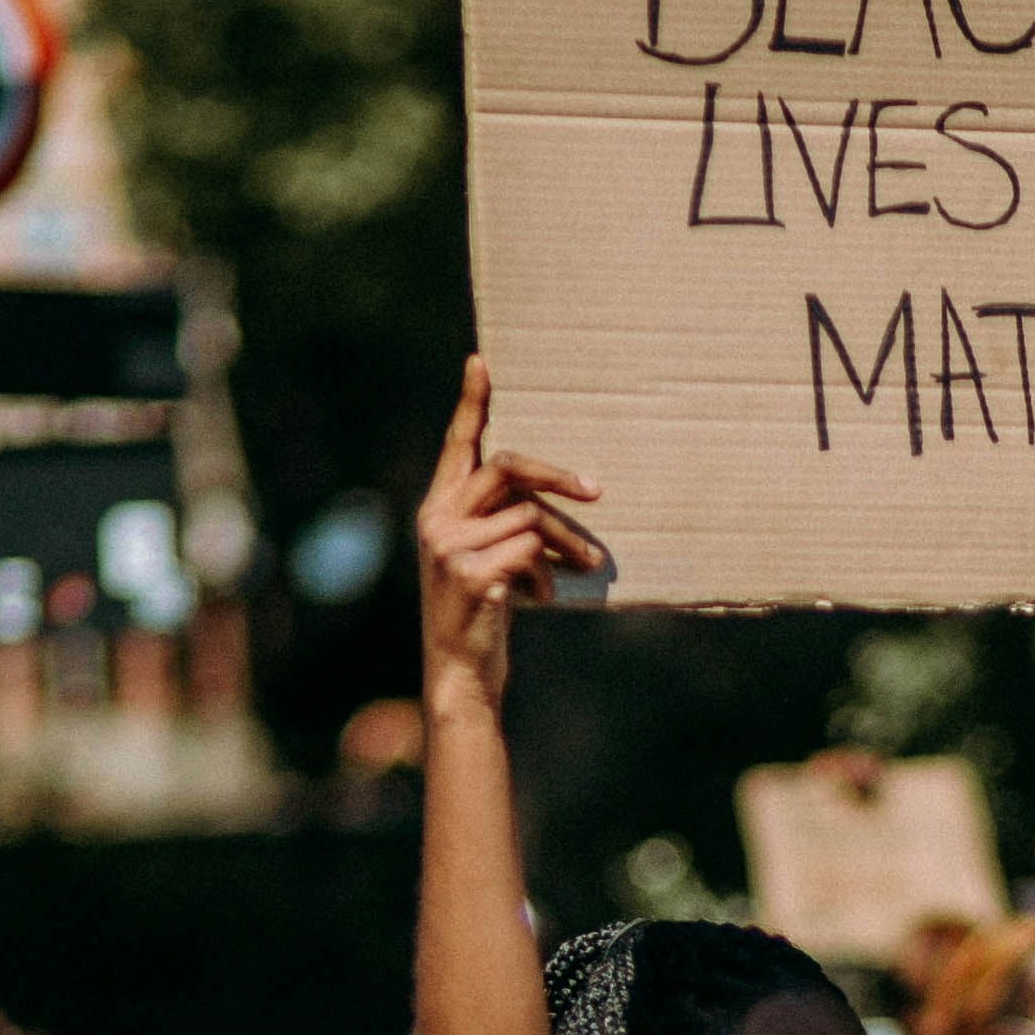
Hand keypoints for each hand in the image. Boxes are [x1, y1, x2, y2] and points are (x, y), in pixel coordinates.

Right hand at [417, 356, 606, 701]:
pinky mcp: (472, 577)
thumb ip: (504, 522)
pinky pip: (531, 553)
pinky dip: (547, 577)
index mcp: (438, 508)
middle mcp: (436, 521)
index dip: (471, 403)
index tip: (482, 361)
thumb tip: (556, 496)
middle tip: (598, 492)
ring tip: (578, 569)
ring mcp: (449, 549)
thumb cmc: (483, 612)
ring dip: (565, 545)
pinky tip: (542, 599)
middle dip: (559, 476)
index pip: (457, 445)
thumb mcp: (487, 558)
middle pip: (508, 467)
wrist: (460, 673)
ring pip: (531, 517)